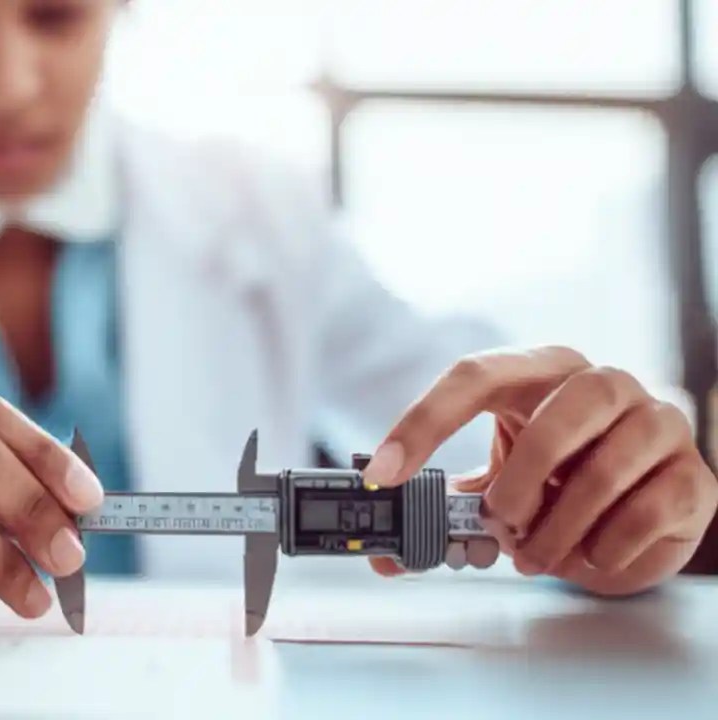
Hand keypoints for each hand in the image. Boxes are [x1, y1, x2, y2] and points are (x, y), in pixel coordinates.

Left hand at [362, 347, 717, 595]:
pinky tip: (588, 554)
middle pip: (554, 421)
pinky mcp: (692, 475)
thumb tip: (386, 555)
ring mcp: (656, 423)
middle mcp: (602, 384)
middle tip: (498, 524)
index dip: (423, 423)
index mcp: (540, 370)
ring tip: (534, 555)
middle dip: (516, 485)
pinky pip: (645, 513)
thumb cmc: (561, 481)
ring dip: (555, 530)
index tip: (382, 473)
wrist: (644, 509)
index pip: (473, 376)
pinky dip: (602, 548)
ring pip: (602, 473)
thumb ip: (446, 510)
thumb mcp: (500, 483)